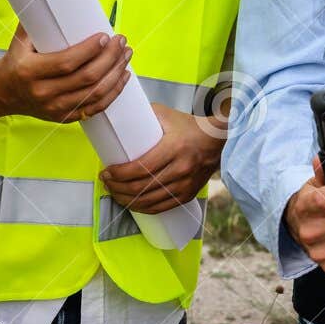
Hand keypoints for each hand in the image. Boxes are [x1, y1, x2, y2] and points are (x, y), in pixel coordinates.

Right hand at [0, 22, 130, 122]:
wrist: (4, 92)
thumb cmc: (16, 60)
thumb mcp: (20, 40)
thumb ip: (37, 21)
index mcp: (30, 72)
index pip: (67, 63)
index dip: (90, 51)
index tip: (105, 36)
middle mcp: (43, 93)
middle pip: (86, 78)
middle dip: (109, 59)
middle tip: (121, 42)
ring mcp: (54, 108)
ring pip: (95, 94)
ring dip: (116, 74)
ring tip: (126, 56)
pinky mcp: (64, 117)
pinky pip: (95, 108)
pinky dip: (113, 93)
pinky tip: (122, 77)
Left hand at [99, 103, 221, 213]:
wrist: (217, 140)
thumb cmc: (189, 126)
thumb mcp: (166, 115)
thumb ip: (144, 117)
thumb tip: (119, 120)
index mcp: (174, 148)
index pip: (141, 167)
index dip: (119, 174)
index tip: (107, 172)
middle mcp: (181, 168)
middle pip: (142, 187)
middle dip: (118, 188)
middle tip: (107, 182)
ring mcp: (185, 184)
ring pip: (149, 201)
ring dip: (127, 200)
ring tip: (115, 193)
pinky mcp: (188, 194)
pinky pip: (161, 208)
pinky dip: (143, 209)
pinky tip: (132, 204)